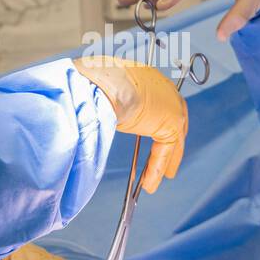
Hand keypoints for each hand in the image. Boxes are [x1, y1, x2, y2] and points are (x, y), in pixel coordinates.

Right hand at [74, 57, 186, 192]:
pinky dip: (156, 167)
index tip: (151, 135)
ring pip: (171, 138)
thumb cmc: (92, 83)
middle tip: (165, 159)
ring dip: (162, 161)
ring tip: (153, 179)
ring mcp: (171, 103)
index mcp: (144, 75)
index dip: (155, 121)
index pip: (156, 101)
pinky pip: (166, 150)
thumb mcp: (99, 91)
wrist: (101, 84)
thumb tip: (88, 111)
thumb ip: (104, 101)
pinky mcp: (172, 121)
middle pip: (171, 119)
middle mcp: (162, 86)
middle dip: (168, 141)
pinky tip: (149, 183)